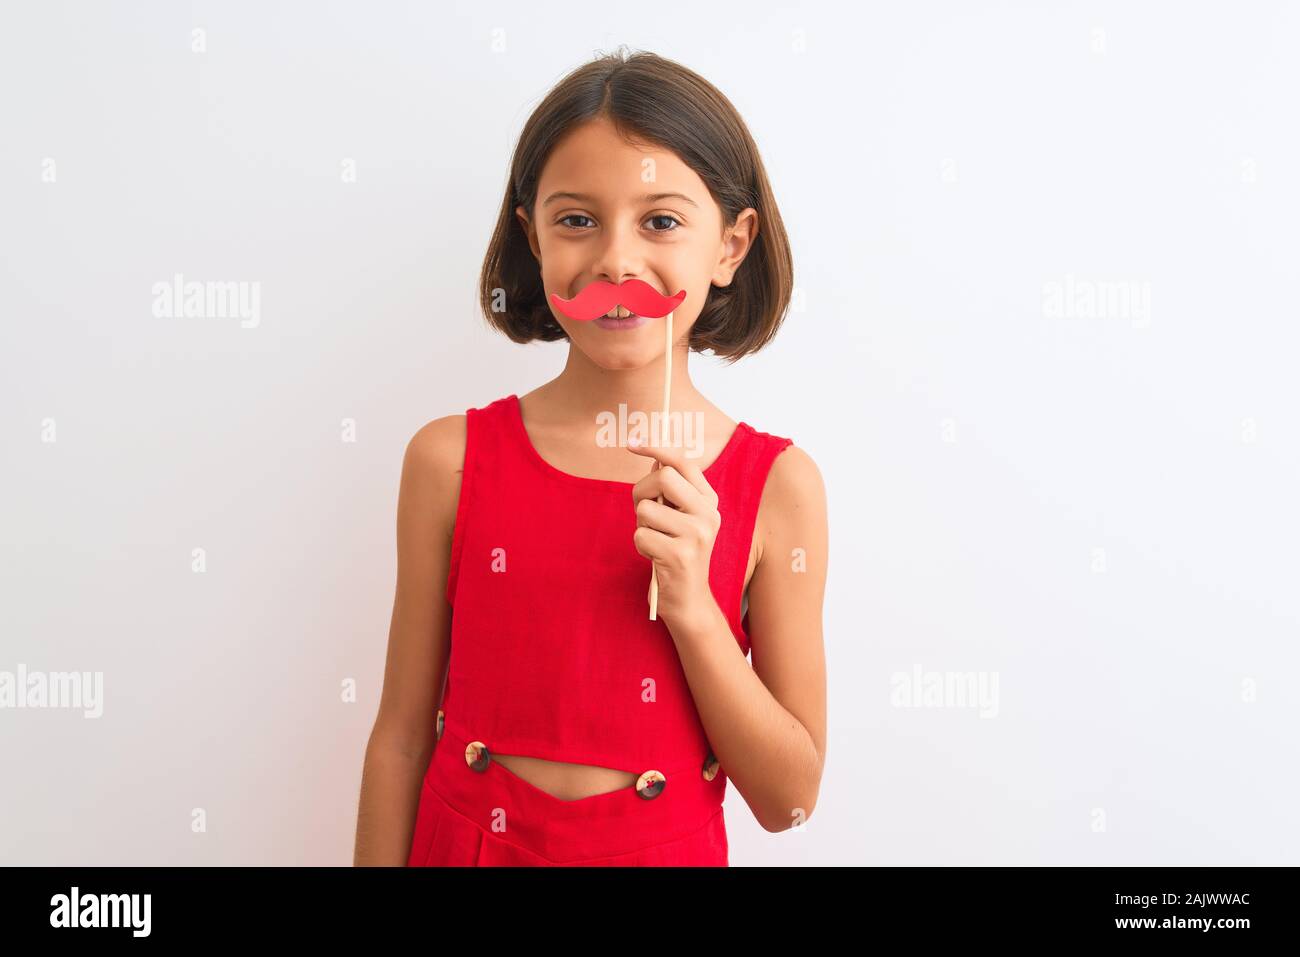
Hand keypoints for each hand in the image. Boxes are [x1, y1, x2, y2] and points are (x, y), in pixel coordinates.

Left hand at [627, 433, 721, 628]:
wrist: (689, 600)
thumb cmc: (677, 554)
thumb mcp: (680, 519)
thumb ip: (670, 492)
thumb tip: (653, 460)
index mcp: (709, 503)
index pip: (683, 463)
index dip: (655, 449)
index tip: (632, 443)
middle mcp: (708, 515)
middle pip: (662, 477)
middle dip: (641, 492)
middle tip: (643, 512)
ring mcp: (696, 535)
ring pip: (645, 510)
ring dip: (641, 526)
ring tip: (655, 541)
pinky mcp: (679, 556)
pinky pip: (640, 536)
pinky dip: (640, 546)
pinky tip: (655, 557)